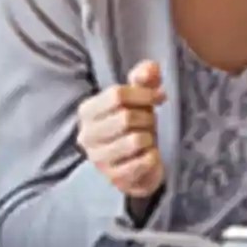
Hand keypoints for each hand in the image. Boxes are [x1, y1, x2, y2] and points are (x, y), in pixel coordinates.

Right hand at [77, 60, 166, 197]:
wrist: (134, 163)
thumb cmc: (134, 123)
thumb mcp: (138, 97)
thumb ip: (144, 78)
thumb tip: (151, 68)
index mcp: (87, 111)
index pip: (117, 94)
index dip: (144, 93)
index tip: (159, 96)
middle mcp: (86, 136)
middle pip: (127, 117)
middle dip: (147, 117)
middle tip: (149, 122)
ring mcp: (99, 160)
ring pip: (136, 140)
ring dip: (150, 137)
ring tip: (146, 138)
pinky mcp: (115, 178)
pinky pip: (145, 161)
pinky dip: (153, 155)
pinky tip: (147, 155)